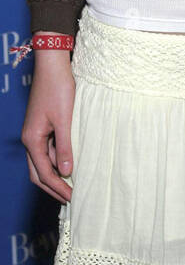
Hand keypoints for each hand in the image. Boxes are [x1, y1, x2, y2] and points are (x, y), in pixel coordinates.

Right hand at [20, 52, 75, 202]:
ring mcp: (36, 133)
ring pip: (43, 162)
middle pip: (38, 173)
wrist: (53, 66)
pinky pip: (48, 150)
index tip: (73, 198)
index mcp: (32, 140)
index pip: (43, 173)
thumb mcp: (65, 120)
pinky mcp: (44, 126)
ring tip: (72, 185)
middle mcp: (30, 139)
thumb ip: (65, 147)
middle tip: (71, 199)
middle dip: (53, 188)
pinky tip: (71, 164)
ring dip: (55, 176)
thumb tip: (65, 172)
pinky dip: (57, 161)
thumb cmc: (58, 89)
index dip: (58, 188)